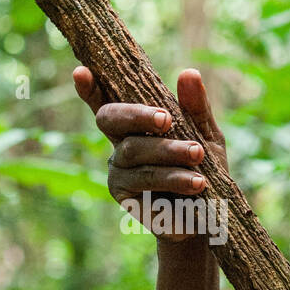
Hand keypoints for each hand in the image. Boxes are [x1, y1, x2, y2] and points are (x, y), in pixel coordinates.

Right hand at [72, 66, 227, 241]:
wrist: (209, 218)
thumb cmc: (205, 171)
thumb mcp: (206, 135)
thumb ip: (195, 107)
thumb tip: (188, 72)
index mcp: (135, 125)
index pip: (107, 102)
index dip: (90, 88)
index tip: (80, 72)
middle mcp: (119, 144)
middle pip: (111, 119)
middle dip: (138, 115)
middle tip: (167, 119)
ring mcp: (117, 170)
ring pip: (134, 150)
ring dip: (169, 151)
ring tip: (198, 156)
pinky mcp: (123, 195)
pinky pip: (145, 179)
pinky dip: (173, 178)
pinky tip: (196, 183)